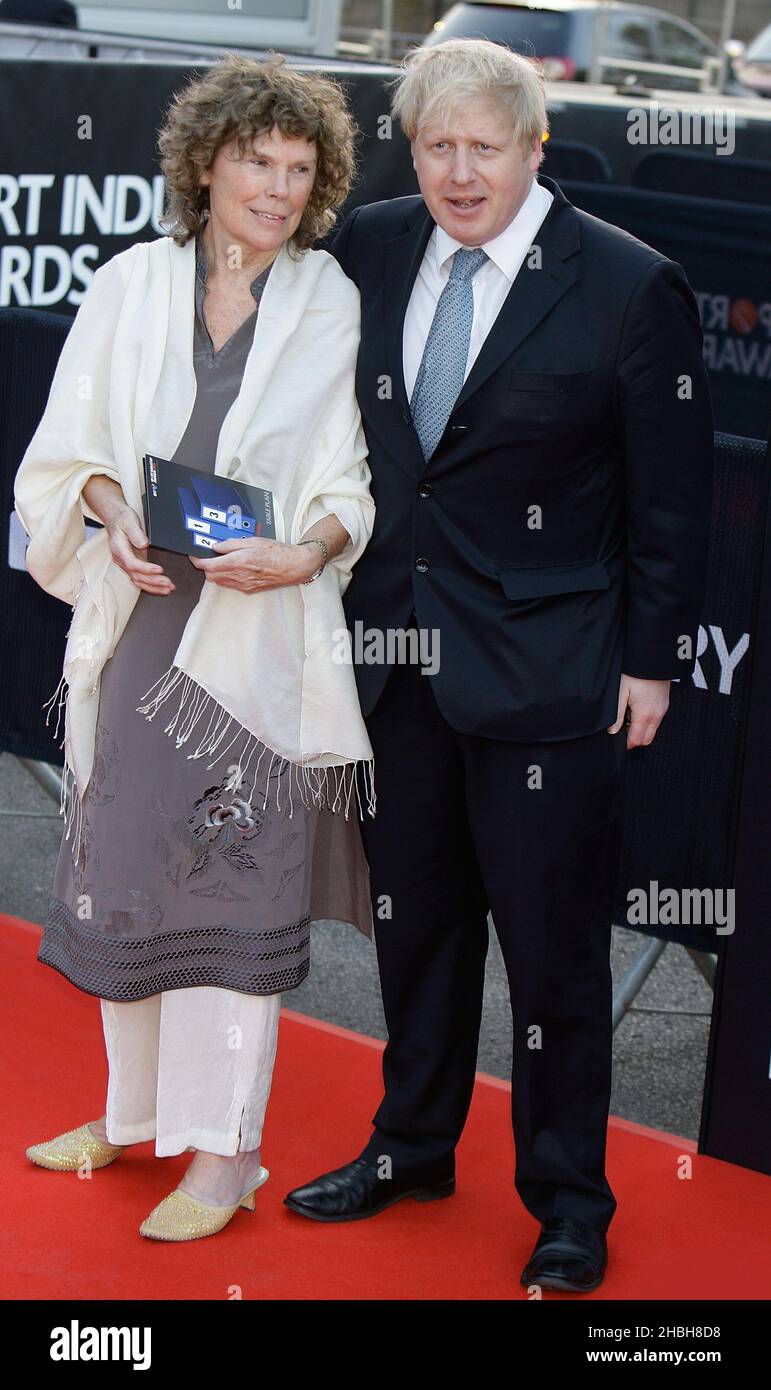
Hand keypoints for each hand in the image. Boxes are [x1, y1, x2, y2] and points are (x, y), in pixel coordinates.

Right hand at [106, 505, 174, 594]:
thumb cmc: (122, 519)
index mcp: (120, 549)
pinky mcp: (133, 564)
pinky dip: (151, 585)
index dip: (146, 569)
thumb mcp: (129, 521)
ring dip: (153, 587)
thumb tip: (143, 544)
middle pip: (136, 576)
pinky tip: (161, 587)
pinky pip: (140, 578)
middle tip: (168, 584)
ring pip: (138, 581)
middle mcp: (122, 559)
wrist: (116, 518)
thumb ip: (135, 533)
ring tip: (168, 589)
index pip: (132, 564)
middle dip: (154, 582)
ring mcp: (127, 563)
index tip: (159, 570)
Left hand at [189, 535, 318, 591]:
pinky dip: (226, 577)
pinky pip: (230, 584)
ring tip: (222, 560)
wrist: (293, 566)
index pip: (209, 565)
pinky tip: (233, 568)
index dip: (198, 561)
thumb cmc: (277, 552)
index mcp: (239, 562)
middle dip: (206, 566)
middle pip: (211, 575)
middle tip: (208, 555)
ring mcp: (244, 585)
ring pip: (219, 581)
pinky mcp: (249, 589)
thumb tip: (216, 546)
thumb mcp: (253, 540)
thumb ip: (231, 544)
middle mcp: (239, 576)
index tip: (195, 555)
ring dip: (216, 572)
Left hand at [608, 674, 669, 748]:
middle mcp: (657, 714)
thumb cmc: (635, 672)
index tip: (616, 738)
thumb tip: (612, 731)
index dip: (625, 743)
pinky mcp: (664, 705)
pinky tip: (635, 709)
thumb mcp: (621, 692)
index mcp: (645, 714)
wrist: (653, 657)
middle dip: (633, 739)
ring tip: (627, 716)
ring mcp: (662, 710)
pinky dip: (645, 722)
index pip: (636, 740)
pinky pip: (655, 721)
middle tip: (620, 729)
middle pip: (646, 740)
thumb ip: (616, 714)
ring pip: (651, 731)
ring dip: (639, 730)